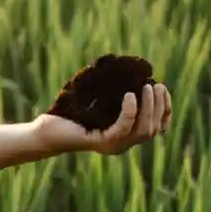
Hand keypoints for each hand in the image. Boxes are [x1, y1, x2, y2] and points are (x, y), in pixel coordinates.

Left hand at [33, 82, 171, 155]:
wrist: (45, 131)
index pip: (156, 128)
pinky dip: (130, 111)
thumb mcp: (95, 100)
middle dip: (159, 105)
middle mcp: (122, 144)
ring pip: (144, 130)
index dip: (165, 110)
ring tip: (146, 86)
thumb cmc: (67, 114)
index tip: (163, 89)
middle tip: (155, 84)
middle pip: (153, 128)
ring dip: (149, 107)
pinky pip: (123, 128)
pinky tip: (129, 95)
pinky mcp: (101, 142)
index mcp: (125, 136)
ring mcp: (113, 145)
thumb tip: (124, 65)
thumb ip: (111, 91)